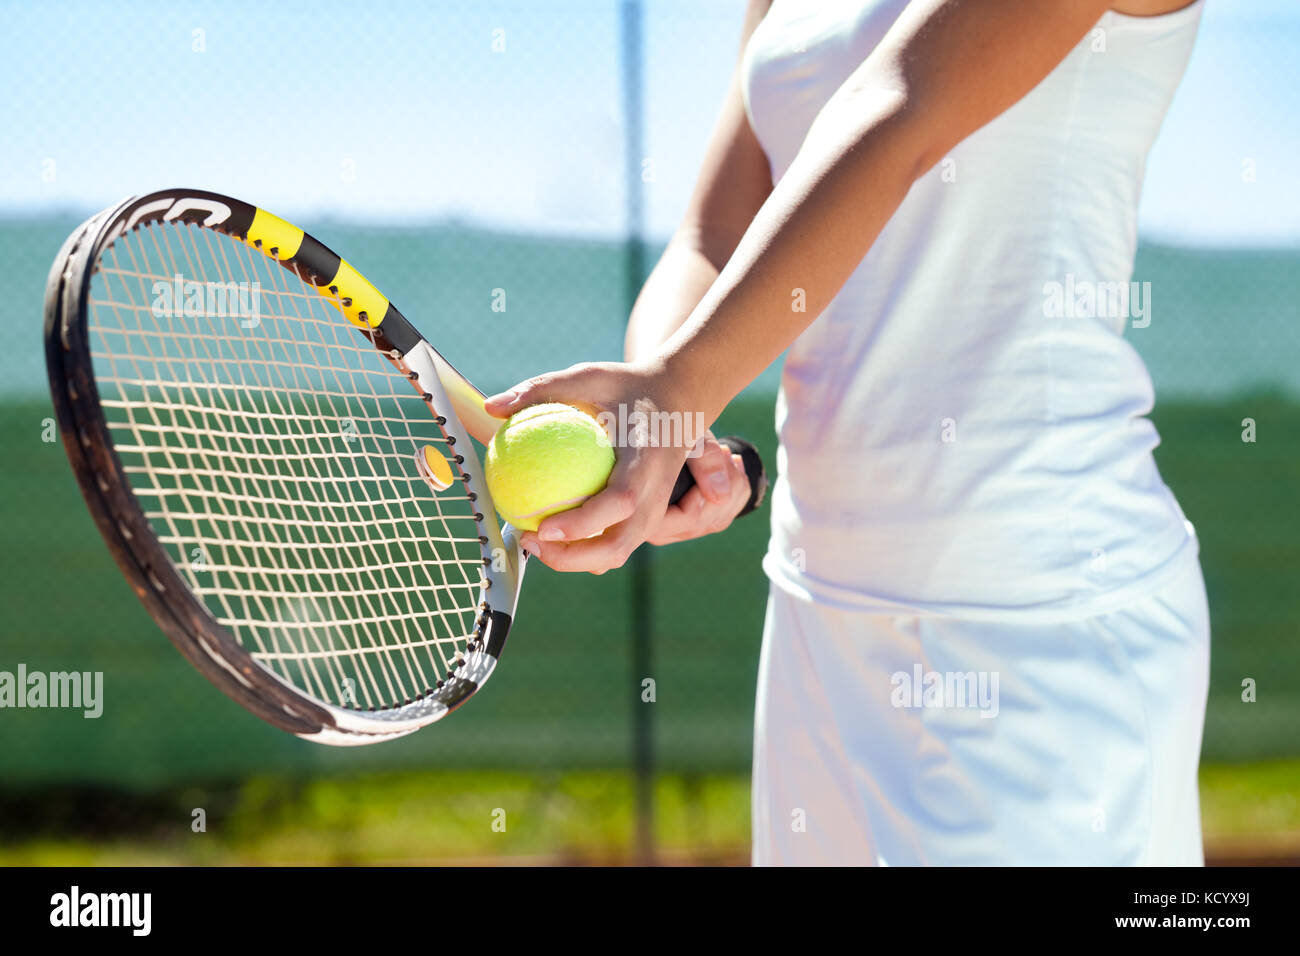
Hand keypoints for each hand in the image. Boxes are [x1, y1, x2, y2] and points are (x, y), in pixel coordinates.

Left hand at [483, 362, 742, 573]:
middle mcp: (656, 491)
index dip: (583, 522)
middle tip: (531, 541)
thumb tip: (492, 406)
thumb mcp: (590, 375)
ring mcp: (655, 508)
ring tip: (533, 541)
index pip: (620, 501)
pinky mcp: (647, 515)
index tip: (543, 527)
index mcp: (647, 459)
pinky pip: (616, 541)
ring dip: (576, 559)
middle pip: (620, 544)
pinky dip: (585, 548)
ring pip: (618, 552)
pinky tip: (549, 533)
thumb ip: (543, 388)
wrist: (679, 396)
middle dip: (574, 558)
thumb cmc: (630, 384)